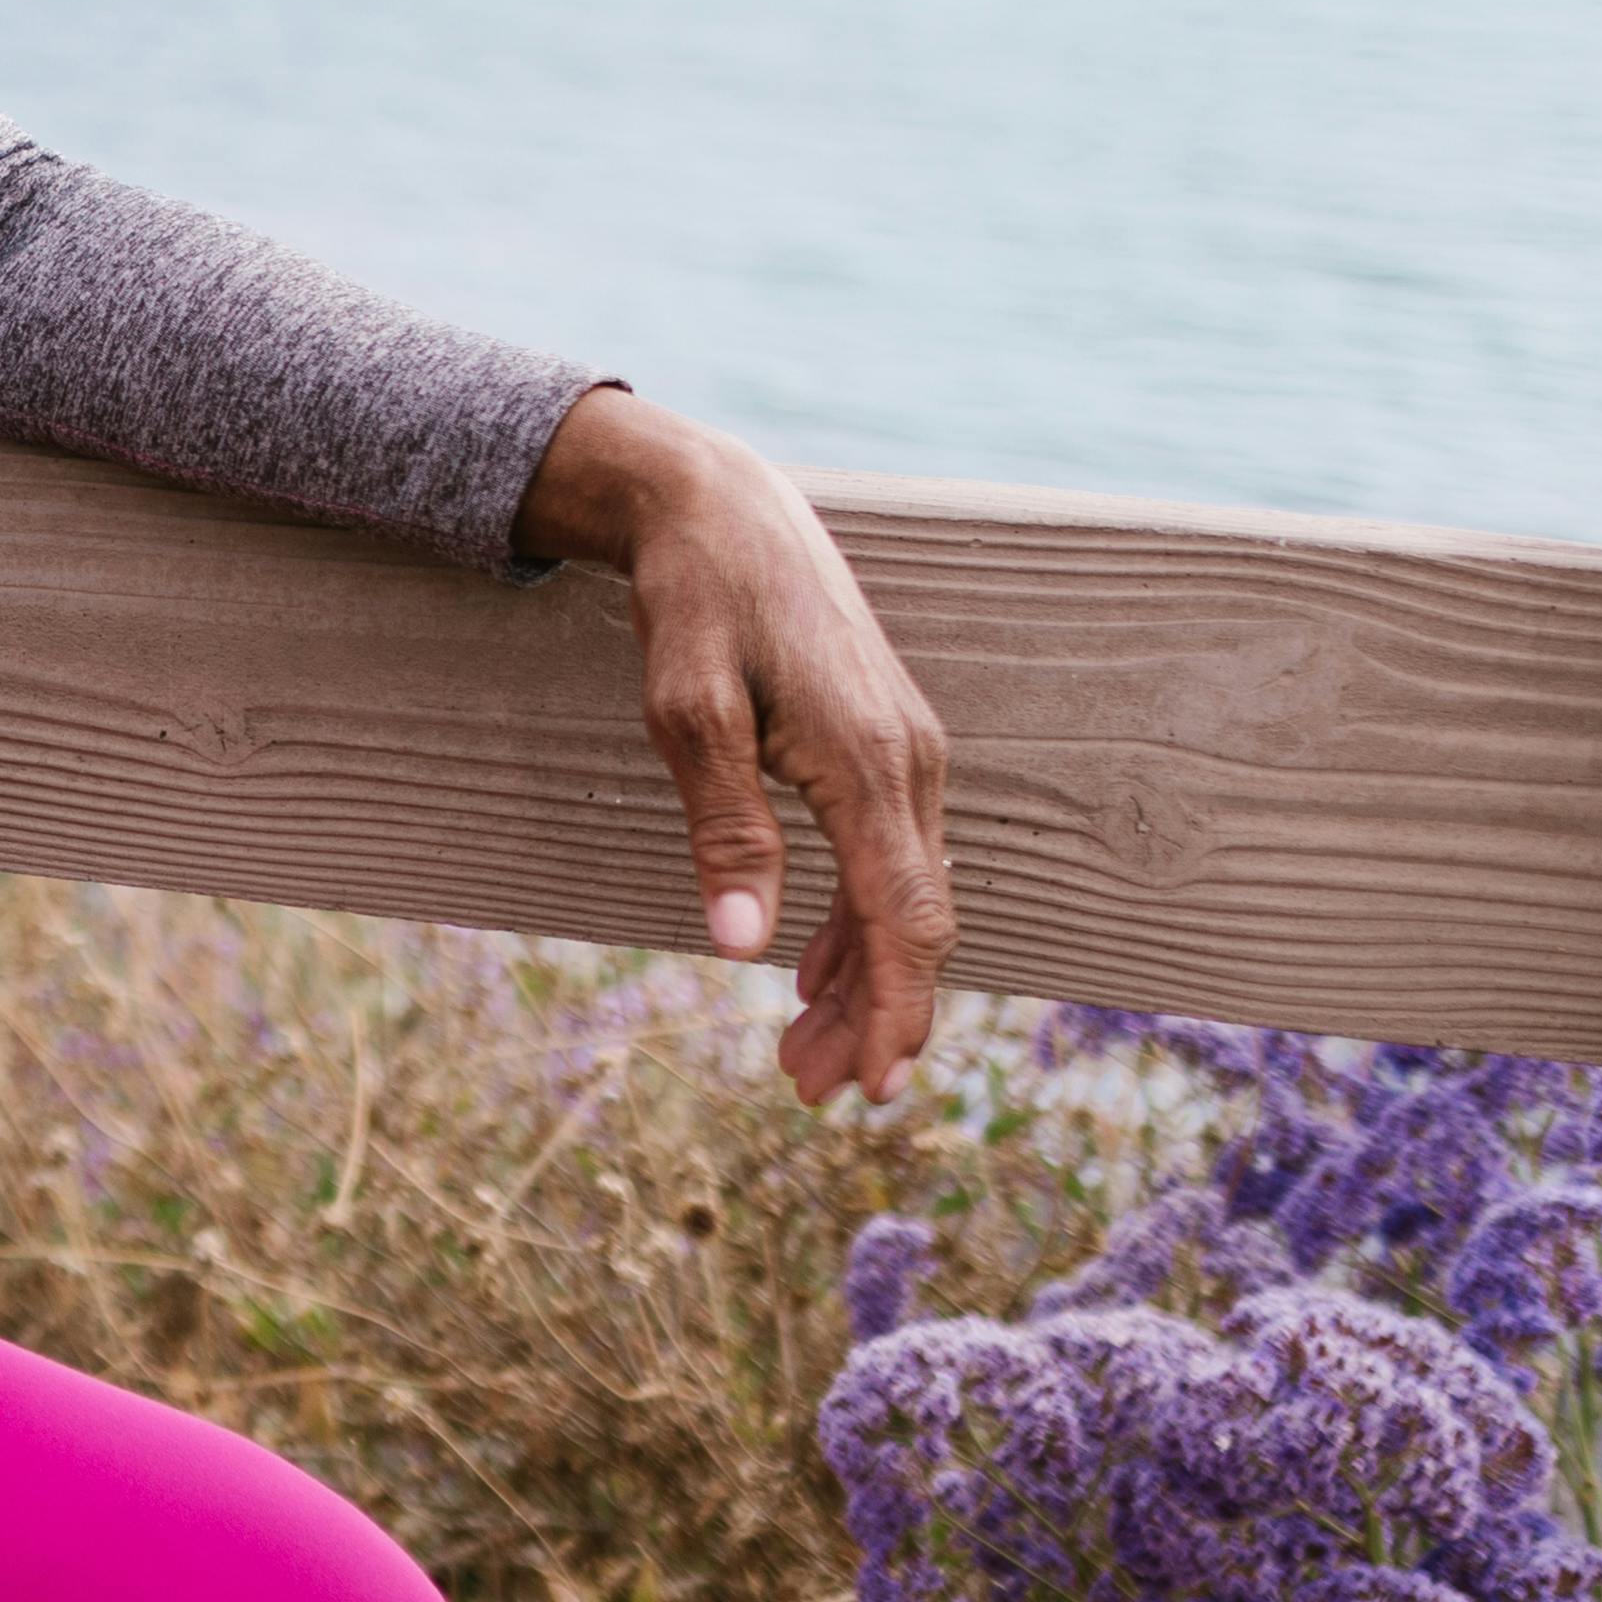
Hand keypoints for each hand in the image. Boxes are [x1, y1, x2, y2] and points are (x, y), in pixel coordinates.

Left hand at [514, 388, 958, 1109]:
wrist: (725, 509)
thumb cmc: (698, 605)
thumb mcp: (686, 711)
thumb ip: (723, 827)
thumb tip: (740, 947)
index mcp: (871, 762)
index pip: (908, 919)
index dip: (897, 1011)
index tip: (875, 1089)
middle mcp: (912, 764)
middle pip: (915, 924)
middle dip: (874, 1017)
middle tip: (810, 1091)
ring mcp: (907, 754)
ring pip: (906, 897)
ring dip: (864, 980)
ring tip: (803, 1055)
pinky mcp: (885, 747)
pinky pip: (889, 858)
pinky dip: (859, 923)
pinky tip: (813, 970)